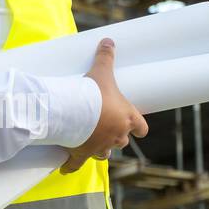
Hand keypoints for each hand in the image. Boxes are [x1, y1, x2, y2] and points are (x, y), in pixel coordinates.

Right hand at [59, 38, 148, 174]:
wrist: (75, 113)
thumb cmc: (94, 94)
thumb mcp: (102, 72)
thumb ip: (106, 57)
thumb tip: (108, 41)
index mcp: (127, 118)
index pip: (141, 128)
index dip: (139, 127)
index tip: (137, 127)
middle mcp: (117, 136)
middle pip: (123, 141)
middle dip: (116, 136)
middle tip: (107, 128)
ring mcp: (100, 147)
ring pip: (105, 154)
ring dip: (100, 149)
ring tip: (91, 143)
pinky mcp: (82, 155)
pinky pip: (77, 165)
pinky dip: (71, 166)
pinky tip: (66, 167)